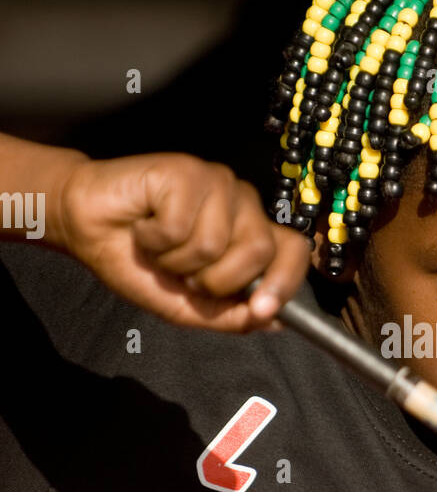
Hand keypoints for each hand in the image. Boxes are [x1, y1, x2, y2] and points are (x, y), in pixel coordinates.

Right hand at [55, 152, 310, 330]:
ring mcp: (218, 184)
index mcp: (250, 234)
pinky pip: (181, 225)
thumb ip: (229, 315)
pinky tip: (143, 226)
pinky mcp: (188, 170)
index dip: (284, 281)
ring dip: (175, 260)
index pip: (294, 250)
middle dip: (214, 279)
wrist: (87, 230)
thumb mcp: (186, 307)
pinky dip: (154, 239)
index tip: (262, 309)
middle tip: (182, 272)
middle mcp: (242, 206)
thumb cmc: (138, 262)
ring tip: (158, 246)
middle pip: (258, 251)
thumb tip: (275, 321)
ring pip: (215, 243)